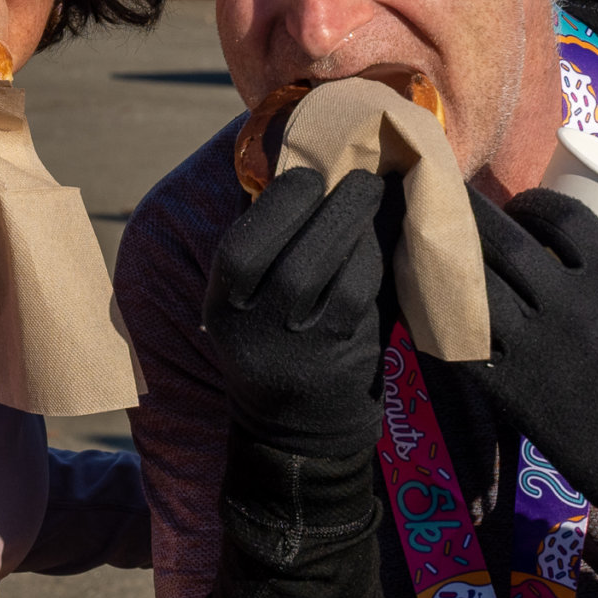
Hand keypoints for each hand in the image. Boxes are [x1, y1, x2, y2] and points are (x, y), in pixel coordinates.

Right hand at [204, 166, 391, 456]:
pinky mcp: (340, 350)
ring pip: (329, 269)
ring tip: (369, 193)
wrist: (297, 427)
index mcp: (223, 307)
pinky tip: (374, 240)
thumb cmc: (276, 343)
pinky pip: (360, 290)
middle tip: (355, 175)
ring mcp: (299, 342)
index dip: (276, 204)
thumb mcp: (247, 305)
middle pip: (291, 254)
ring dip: (355, 222)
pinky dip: (370, 257)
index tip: (305, 175)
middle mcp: (254, 327)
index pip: (241, 249)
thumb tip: (297, 171)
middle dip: (327, 203)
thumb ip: (264, 249)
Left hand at [470, 188, 597, 540]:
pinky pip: (462, 342)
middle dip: (478, 215)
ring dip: (455, 262)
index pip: (564, 217)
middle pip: (507, 242)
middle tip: (461, 208)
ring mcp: (536, 348)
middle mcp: (571, 307)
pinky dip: (442, 318)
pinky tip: (437, 303)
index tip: (522, 204)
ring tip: (443, 250)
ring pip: (475, 286)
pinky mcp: (512, 389)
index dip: (536, 202)